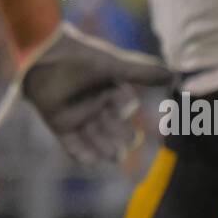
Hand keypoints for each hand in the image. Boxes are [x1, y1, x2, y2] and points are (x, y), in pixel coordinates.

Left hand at [0, 21, 171, 163]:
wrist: (44, 55)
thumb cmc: (80, 58)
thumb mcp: (114, 66)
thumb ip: (142, 72)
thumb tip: (173, 75)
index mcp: (107, 87)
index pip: (124, 105)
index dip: (129, 112)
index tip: (133, 115)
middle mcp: (94, 102)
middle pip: (112, 125)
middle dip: (120, 137)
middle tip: (129, 147)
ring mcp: (76, 113)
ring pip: (94, 136)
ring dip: (104, 148)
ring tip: (116, 159)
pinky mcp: (58, 123)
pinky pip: (71, 143)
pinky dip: (81, 154)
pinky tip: (91, 162)